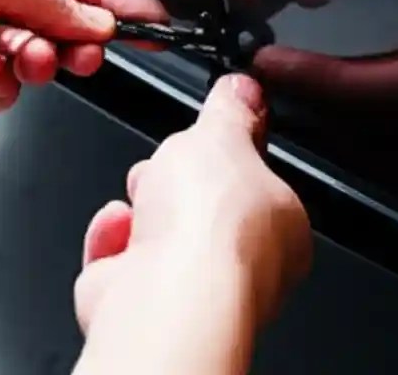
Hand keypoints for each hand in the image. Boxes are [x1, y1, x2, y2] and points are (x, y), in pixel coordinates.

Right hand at [73, 75, 310, 372]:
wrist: (164, 292)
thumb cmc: (211, 227)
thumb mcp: (224, 134)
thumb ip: (232, 111)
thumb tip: (243, 91)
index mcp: (285, 229)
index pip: (257, 183)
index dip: (225, 155)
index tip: (207, 135)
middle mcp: (245, 269)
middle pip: (200, 206)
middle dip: (172, 180)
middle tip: (167, 166)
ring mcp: (193, 291)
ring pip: (155, 231)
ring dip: (138, 207)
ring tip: (139, 199)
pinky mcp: (145, 306)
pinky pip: (120, 260)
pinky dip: (112, 239)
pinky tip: (119, 230)